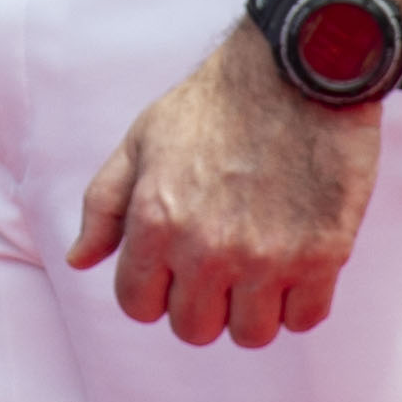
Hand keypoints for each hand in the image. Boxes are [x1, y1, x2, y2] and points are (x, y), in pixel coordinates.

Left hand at [68, 32, 383, 345]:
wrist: (298, 68)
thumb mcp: (142, 141)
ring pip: (250, 334)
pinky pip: (304, 320)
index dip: (154, 291)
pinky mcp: (321, 257)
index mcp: (156, 222)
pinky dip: (299, 302)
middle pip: (194, 328)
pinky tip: (297, 265)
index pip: (139, 306)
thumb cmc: (216, 101)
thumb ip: (105, 205)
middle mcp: (207, 250)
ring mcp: (266, 258)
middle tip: (220, 268)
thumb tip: (80, 260)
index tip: (174, 270)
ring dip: (252, 309)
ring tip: (259, 269)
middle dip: (202, 304)